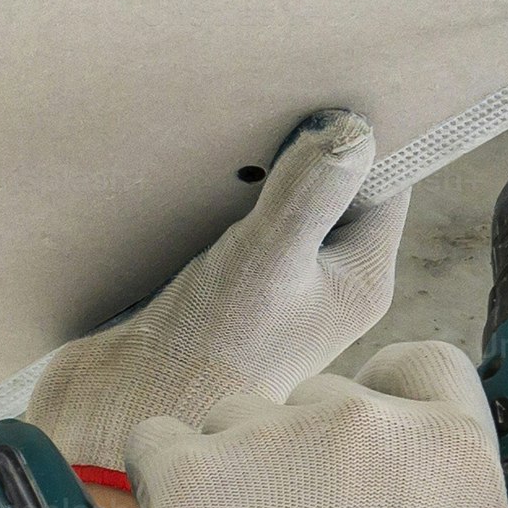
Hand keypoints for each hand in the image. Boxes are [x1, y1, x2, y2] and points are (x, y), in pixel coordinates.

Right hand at [21, 109, 407, 470]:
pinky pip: (237, 222)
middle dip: (303, 147)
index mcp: (360, 281)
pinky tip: (190, 184)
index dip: (361, 137)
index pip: (385, 183)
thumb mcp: (266, 259)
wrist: (122, 414)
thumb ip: (312, 192)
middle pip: (335, 187)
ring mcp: (277, 288)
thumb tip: (354, 130)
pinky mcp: (225, 288)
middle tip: (268, 104)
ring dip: (255, 170)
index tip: (323, 93)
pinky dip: (218, 198)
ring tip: (227, 140)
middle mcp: (328, 285)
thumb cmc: (207, 352)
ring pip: (282, 202)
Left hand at [129, 340, 507, 507]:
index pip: (418, 364)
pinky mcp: (191, 471)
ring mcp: (273, 439)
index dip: (387, 402)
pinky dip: (165, 485)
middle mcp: (365, 421)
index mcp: (448, 445)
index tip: (363, 453)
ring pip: (238, 418)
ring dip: (235, 470)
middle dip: (305, 456)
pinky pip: (158, 443)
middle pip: (320, 400)